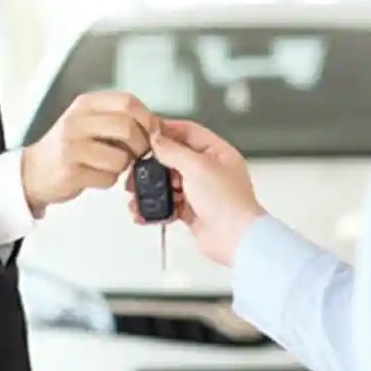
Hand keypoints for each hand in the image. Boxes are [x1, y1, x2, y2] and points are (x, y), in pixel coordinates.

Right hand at [20, 91, 158, 214]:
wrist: (33, 172)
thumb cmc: (67, 147)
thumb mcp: (87, 121)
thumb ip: (117, 118)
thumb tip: (156, 126)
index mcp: (85, 105)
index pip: (127, 102)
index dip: (148, 118)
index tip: (154, 131)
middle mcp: (77, 122)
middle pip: (127, 127)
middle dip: (141, 145)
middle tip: (137, 153)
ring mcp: (72, 147)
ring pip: (121, 157)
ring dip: (124, 166)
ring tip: (111, 165)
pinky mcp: (71, 171)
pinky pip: (109, 178)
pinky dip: (110, 180)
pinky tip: (96, 176)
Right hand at [129, 119, 264, 266]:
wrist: (235, 239)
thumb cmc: (229, 202)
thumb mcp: (197, 167)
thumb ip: (173, 150)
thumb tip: (156, 139)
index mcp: (218, 153)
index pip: (189, 132)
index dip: (167, 130)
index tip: (146, 132)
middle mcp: (210, 171)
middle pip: (175, 158)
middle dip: (153, 163)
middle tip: (136, 165)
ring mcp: (201, 191)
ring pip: (169, 183)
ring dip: (151, 188)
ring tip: (135, 192)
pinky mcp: (193, 211)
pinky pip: (169, 205)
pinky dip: (155, 208)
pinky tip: (144, 211)